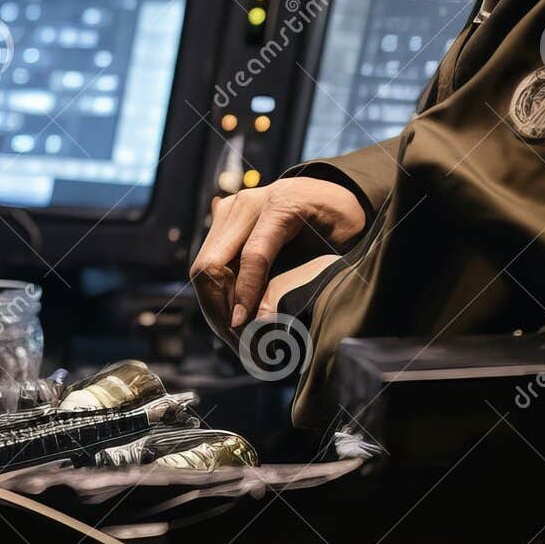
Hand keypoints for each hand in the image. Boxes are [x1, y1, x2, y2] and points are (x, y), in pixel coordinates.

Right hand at [190, 176, 365, 342]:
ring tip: (240, 342)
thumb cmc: (341, 224)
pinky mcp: (221, 222)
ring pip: (203, 269)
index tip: (244, 331)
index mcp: (282, 203)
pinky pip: (207, 265)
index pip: (253, 255)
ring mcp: (229, 210)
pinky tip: (235, 321)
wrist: (329, 194)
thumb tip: (260, 320)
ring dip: (216, 309)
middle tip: (243, 348)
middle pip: (213, 264)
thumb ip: (299, 279)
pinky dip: (217, 297)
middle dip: (221, 310)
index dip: (246, 296)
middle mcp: (247, 203)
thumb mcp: (332, 252)